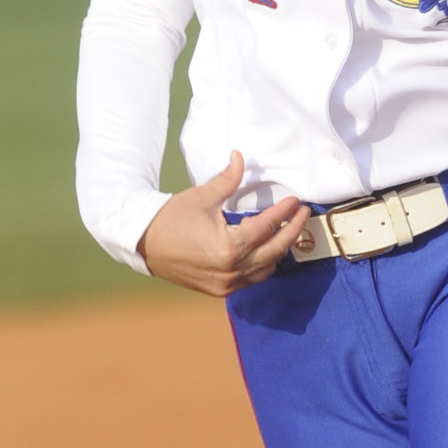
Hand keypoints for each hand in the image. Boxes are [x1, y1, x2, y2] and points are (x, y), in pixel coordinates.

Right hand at [138, 153, 310, 296]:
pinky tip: (267, 250)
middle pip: (276, 251)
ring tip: (287, 231)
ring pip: (267, 269)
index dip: (284, 213)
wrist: (144, 244)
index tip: (295, 201)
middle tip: (302, 214)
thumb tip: (239, 157)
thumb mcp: (202, 196)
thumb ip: (227, 179)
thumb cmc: (172, 218)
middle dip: (293, 231)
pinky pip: (252, 280)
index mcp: (230, 247)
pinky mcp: (220, 290)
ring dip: (279, 250)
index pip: (267, 227)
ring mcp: (227, 283)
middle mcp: (232, 270)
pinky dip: (263, 265)